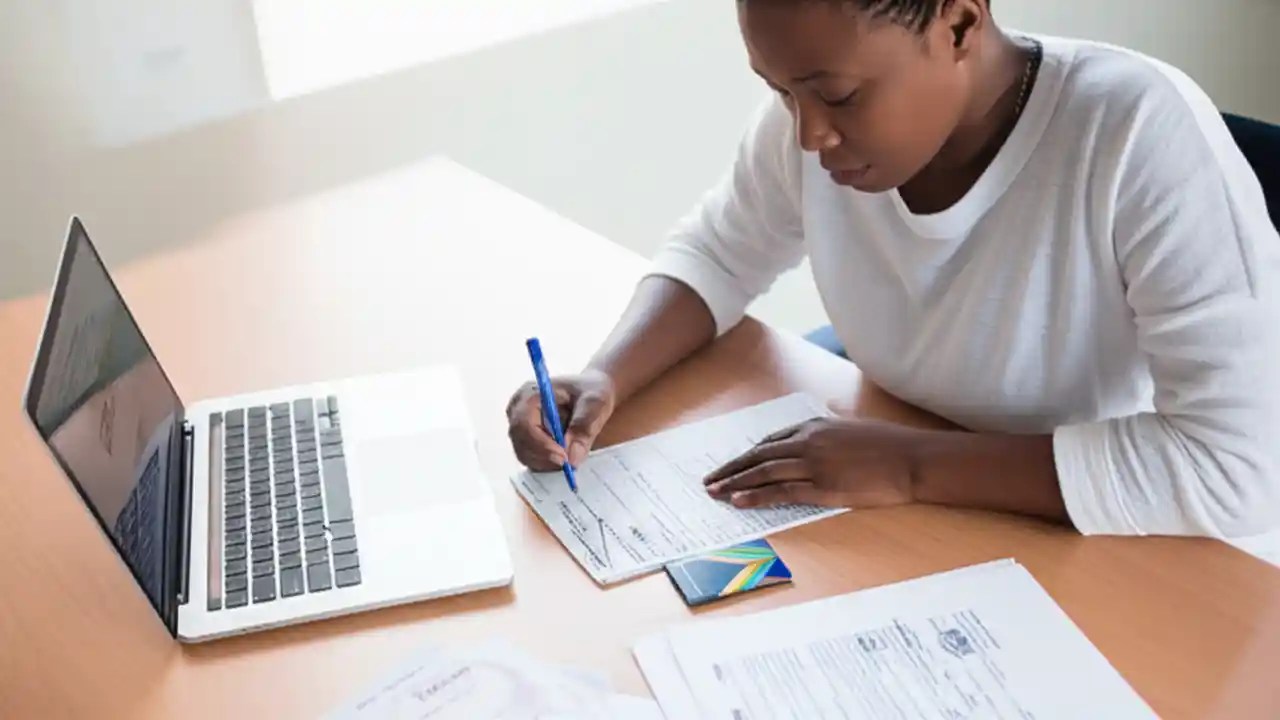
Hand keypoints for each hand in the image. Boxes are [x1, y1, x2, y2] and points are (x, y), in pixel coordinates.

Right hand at [506, 368, 616, 470]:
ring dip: (548, 463)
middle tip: (569, 464)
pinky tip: (566, 458)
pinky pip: (532, 460)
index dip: (540, 444)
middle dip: (545, 457)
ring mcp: (522, 427)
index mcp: (530, 394)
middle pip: (520, 442)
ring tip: (571, 458)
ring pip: (525, 455)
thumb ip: (584, 427)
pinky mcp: (528, 441)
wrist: (593, 392)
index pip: (523, 423)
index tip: (563, 457)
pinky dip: (548, 464)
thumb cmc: (592, 390)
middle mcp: (519, 411)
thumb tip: (572, 457)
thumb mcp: (595, 403)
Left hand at [703, 417, 921, 509]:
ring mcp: (813, 464)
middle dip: (731, 468)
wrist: (911, 459)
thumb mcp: (852, 429)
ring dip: (734, 482)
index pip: (771, 442)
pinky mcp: (822, 487)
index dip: (748, 455)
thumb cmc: (889, 445)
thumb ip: (830, 434)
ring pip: (763, 472)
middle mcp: (808, 442)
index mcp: (814, 426)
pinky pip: (781, 492)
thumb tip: (821, 438)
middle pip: (758, 456)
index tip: (733, 464)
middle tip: (710, 480)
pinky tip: (739, 500)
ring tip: (715, 492)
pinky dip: (756, 496)